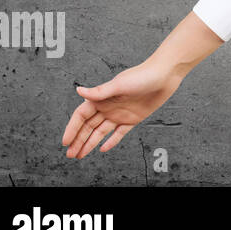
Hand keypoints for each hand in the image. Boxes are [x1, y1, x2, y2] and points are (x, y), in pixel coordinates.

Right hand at [61, 60, 184, 157]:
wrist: (165, 75)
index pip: (81, 116)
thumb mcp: (119, 84)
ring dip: (90, 143)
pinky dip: (111, 141)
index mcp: (101, 98)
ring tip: (80, 155)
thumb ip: (99, 92)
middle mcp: (108, 107)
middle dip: (78, 140)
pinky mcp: (133, 119)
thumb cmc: (142, 75)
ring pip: (101, 132)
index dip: (72, 129)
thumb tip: (78, 91)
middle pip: (89, 127)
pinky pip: (119, 133)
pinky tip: (102, 149)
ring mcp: (120, 114)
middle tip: (70, 155)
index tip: (65, 142)